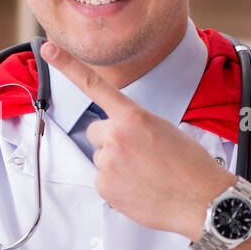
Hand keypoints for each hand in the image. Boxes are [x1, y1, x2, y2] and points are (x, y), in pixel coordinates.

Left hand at [38, 40, 238, 239]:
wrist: (202, 201)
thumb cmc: (190, 166)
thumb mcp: (164, 129)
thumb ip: (134, 124)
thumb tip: (119, 134)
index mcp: (133, 116)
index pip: (94, 85)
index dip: (68, 65)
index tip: (48, 49)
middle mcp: (115, 136)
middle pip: (96, 132)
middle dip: (112, 140)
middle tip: (140, 154)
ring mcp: (107, 162)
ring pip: (101, 157)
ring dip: (117, 164)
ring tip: (145, 173)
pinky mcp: (104, 186)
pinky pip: (103, 179)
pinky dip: (117, 184)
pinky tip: (140, 187)